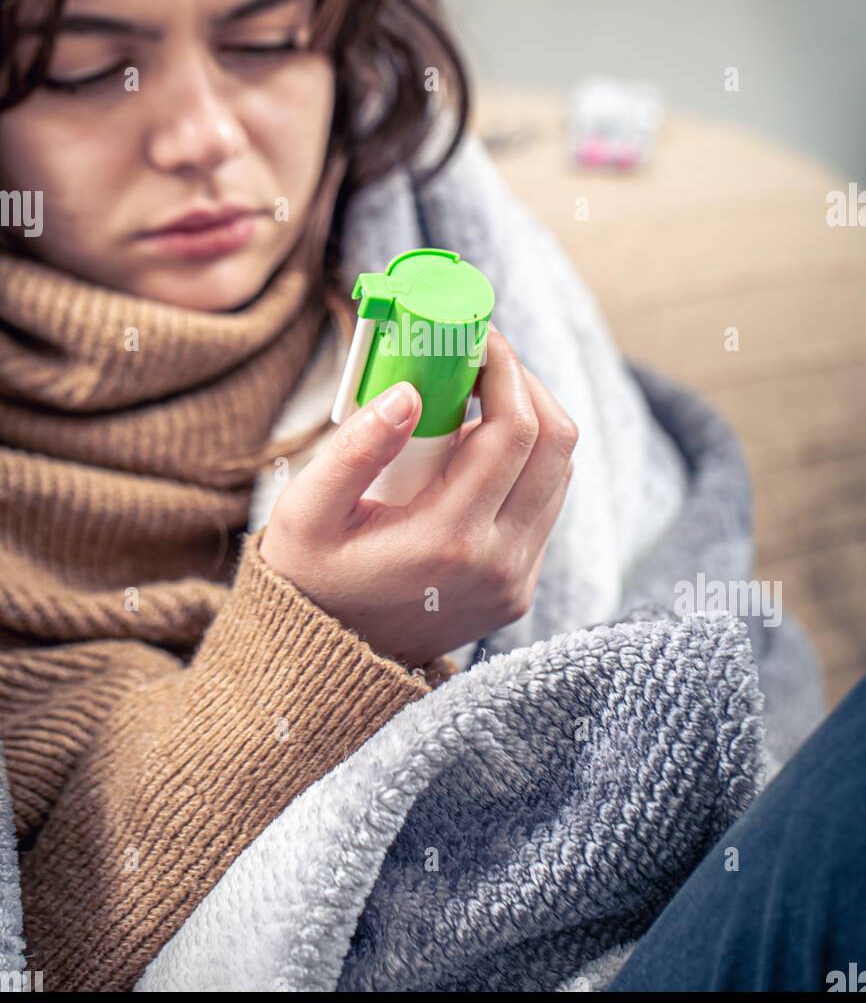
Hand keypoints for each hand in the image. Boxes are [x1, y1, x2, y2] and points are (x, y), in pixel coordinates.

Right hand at [259, 325, 578, 669]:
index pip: (515, 432)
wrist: (327, 663)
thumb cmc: (310, 578)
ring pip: (560, 472)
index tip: (479, 338)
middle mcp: (498, 563)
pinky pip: (546, 504)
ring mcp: (515, 580)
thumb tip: (408, 391)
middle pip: (557, 445)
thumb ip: (352, 450)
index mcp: (449, 540)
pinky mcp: (519, 587)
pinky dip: (526, 463)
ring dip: (532, 422)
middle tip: (484, 360)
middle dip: (528, 385)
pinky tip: (480, 448)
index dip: (506, 370)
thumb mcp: (306, 513)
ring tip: (479, 399)